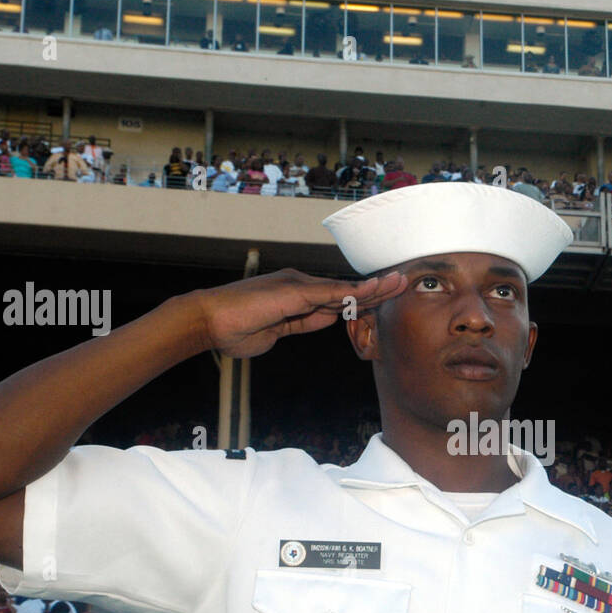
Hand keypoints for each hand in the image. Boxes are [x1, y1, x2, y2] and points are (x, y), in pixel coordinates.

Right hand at [190, 268, 406, 358]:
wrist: (209, 322)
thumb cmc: (235, 329)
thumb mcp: (277, 331)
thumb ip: (300, 324)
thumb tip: (323, 320)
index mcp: (296, 295)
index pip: (337, 299)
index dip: (362, 299)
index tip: (383, 299)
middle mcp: (300, 285)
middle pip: (346, 289)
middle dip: (376, 288)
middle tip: (402, 282)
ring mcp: (298, 286)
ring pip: (344, 288)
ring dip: (374, 286)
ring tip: (399, 281)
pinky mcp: (295, 291)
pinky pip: (332, 292)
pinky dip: (356, 291)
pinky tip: (376, 288)